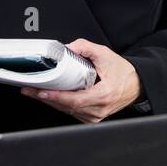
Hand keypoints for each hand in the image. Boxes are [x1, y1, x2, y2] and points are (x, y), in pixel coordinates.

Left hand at [19, 38, 141, 123]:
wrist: (136, 84)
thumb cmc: (123, 72)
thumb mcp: (104, 54)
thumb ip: (85, 47)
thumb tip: (66, 48)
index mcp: (103, 95)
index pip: (75, 100)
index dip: (56, 97)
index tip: (41, 92)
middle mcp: (98, 109)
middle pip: (66, 107)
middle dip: (46, 98)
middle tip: (29, 90)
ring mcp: (95, 116)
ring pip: (67, 111)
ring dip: (51, 102)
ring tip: (36, 92)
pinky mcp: (92, 118)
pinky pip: (72, 112)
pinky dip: (60, 104)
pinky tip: (51, 97)